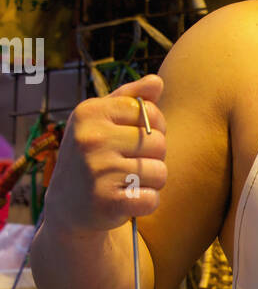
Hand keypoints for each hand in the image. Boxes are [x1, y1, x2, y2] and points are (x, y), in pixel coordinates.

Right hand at [40, 73, 166, 234]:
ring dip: (150, 182)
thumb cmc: (92, 157)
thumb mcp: (101, 122)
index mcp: (90, 113)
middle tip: (127, 165)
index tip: (133, 140)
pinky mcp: (107, 202)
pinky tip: (126, 201)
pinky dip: (145, 203)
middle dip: (152, 157)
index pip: (150, 112)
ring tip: (126, 182)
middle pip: (159, 143)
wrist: (67, 207)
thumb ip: (129, 99)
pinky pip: (152, 199)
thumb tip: (157, 81)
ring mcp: (98, 170)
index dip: (153, 129)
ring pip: (159, 172)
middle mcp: (91, 139)